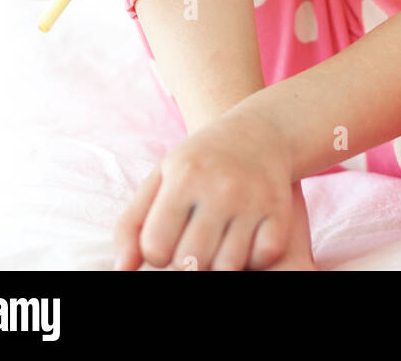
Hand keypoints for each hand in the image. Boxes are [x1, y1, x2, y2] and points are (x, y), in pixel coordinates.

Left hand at [113, 108, 297, 271]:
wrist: (261, 131)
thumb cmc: (201, 160)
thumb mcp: (162, 177)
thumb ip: (132, 223)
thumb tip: (121, 269)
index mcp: (185, 177)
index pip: (156, 248)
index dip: (157, 251)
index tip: (168, 235)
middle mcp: (220, 188)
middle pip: (191, 263)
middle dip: (187, 259)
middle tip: (193, 239)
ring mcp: (253, 200)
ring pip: (227, 267)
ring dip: (219, 261)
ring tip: (216, 241)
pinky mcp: (279, 211)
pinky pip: (262, 258)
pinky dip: (253, 255)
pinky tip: (245, 236)